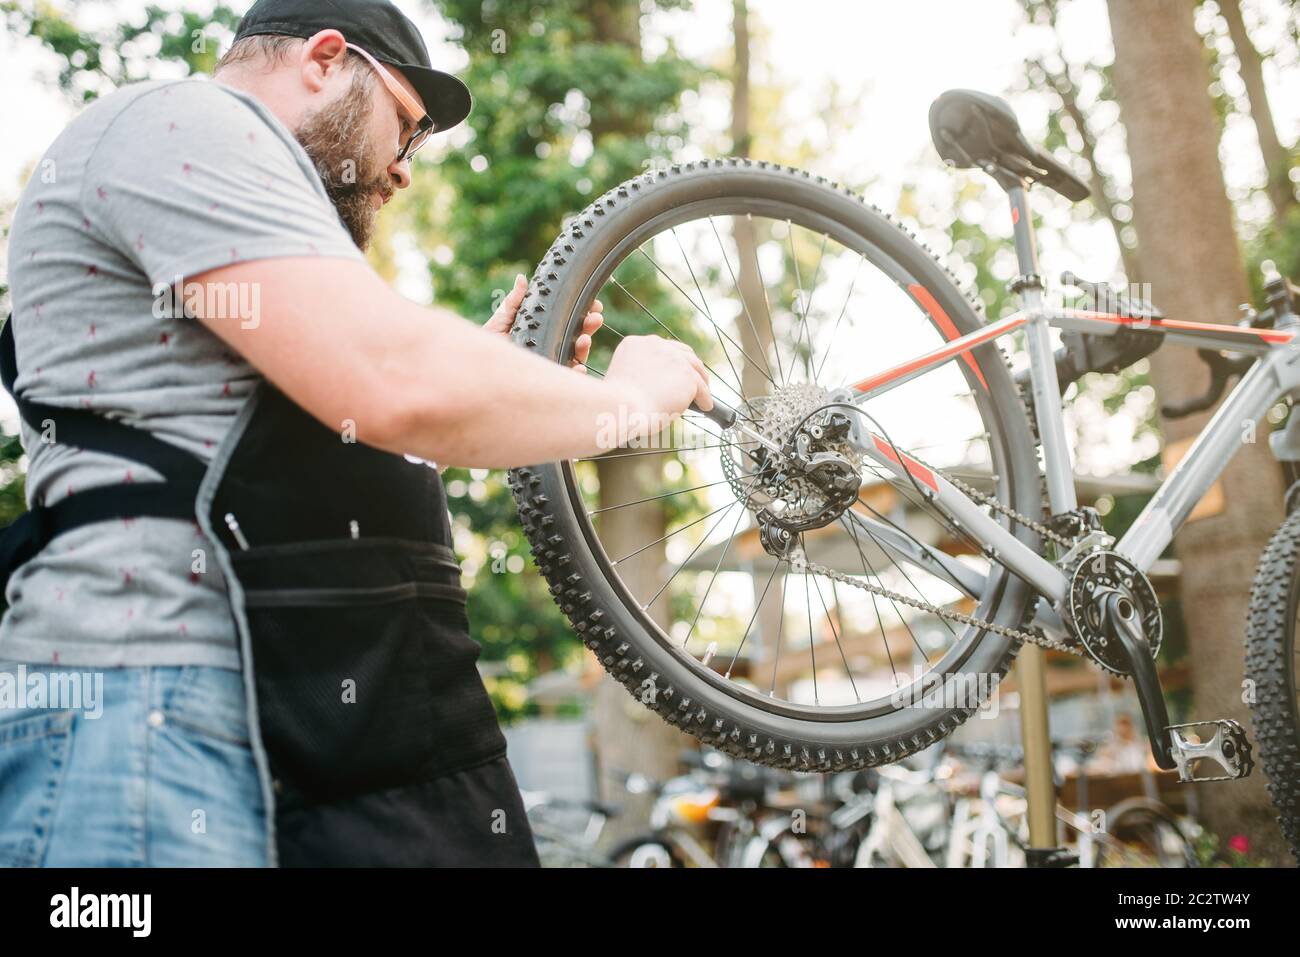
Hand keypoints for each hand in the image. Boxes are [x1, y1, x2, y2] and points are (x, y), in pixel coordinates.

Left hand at [485, 274, 603, 371]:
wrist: (476, 361)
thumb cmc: (490, 338)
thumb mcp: (504, 316)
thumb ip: (515, 300)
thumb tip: (521, 278)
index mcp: (547, 328)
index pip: (572, 319)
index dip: (585, 311)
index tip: (595, 303)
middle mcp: (553, 345)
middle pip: (579, 336)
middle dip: (590, 326)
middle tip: (597, 317)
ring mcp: (552, 362)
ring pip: (576, 356)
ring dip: (585, 347)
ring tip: (585, 338)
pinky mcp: (547, 379)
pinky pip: (566, 379)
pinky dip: (576, 374)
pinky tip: (579, 367)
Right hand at [603, 335, 712, 443]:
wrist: (619, 406)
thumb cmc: (615, 403)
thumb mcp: (622, 379)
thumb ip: (638, 375)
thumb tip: (654, 388)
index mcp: (635, 343)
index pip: (660, 348)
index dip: (672, 360)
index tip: (676, 370)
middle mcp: (655, 344)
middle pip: (682, 352)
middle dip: (690, 365)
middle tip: (695, 379)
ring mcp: (673, 358)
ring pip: (695, 367)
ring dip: (701, 380)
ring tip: (704, 393)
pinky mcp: (687, 375)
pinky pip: (701, 388)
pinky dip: (705, 397)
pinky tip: (706, 406)